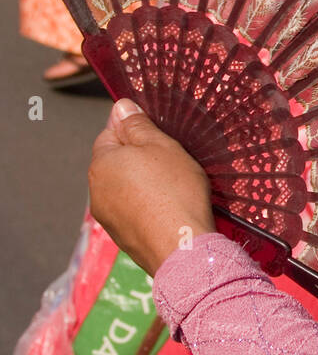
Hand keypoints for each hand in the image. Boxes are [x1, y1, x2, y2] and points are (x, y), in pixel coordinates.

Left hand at [89, 100, 215, 277]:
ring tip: (174, 187)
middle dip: (140, 158)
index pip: (109, 133)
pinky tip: (170, 207)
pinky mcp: (123, 237)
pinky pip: (133, 211)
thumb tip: (121, 107)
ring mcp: (108, 218)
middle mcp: (96, 191)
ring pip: (125, 188)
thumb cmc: (174, 191)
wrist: (183, 247)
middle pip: (116, 162)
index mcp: (100, 164)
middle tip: (171, 161)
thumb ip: (137, 124)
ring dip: (144, 183)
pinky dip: (148, 206)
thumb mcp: (160, 145)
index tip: (158, 136)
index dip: (134, 131)